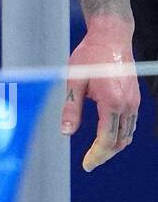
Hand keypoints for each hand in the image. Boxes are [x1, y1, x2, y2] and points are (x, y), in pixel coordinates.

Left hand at [61, 24, 138, 170]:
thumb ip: (71, 108)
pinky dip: (120, 134)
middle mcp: (127, 105)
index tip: (86, 165)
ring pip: (128, 134)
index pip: (106, 140)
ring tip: (97, 152)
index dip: (96, 155)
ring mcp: (134, 101)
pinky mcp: (135, 97)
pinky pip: (131, 124)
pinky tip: (108, 135)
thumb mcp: (74, 81)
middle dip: (105, 154)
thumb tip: (66, 133)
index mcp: (112, 102)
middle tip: (90, 162)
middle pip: (120, 141)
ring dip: (114, 146)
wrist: (111, 36)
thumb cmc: (90, 56)